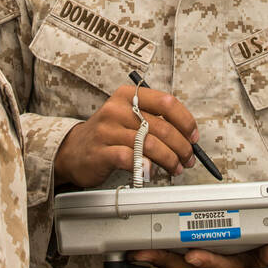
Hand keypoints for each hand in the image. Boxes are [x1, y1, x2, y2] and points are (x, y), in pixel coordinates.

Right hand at [54, 84, 198, 187]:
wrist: (74, 150)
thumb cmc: (108, 134)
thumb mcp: (128, 116)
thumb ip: (155, 120)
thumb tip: (188, 136)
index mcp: (128, 95)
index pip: (166, 102)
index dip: (185, 120)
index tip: (193, 136)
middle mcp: (117, 109)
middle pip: (162, 126)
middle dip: (182, 146)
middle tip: (189, 158)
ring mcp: (108, 130)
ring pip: (150, 144)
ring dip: (170, 159)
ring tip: (176, 167)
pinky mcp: (101, 152)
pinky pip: (131, 159)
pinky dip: (147, 167)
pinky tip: (153, 172)